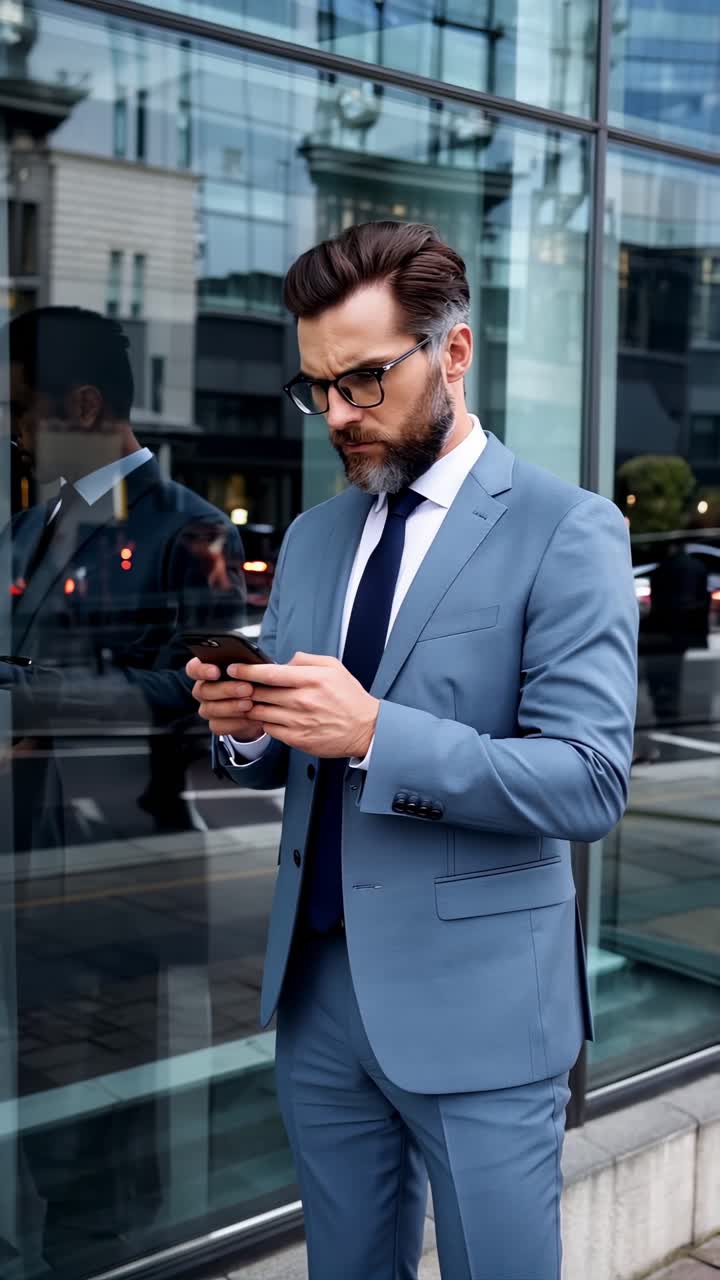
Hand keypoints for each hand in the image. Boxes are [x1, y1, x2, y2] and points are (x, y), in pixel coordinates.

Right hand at [186, 656, 264, 739]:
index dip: (202, 670)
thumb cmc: (255, 679)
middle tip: (247, 689)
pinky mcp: (216, 724)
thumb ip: (246, 664)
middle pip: (203, 690)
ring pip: (210, 709)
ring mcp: (207, 708)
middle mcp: (203, 689)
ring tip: (250, 704)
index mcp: (207, 670)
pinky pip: (219, 726)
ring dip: (232, 707)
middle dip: (226, 690)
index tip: (216, 672)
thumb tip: (249, 663)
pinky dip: (237, 723)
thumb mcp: (253, 668)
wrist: (263, 704)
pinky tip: (251, 719)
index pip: (194, 668)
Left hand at [227, 652, 378, 758]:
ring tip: (249, 700)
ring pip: (261, 712)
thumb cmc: (349, 697)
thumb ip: (305, 660)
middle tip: (236, 684)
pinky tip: (267, 716)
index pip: (270, 673)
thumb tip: (283, 662)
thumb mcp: (333, 667)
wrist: (365, 729)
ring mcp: (299, 722)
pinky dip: (264, 721)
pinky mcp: (297, 739)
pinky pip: (269, 729)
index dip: (247, 670)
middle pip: (261, 693)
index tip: (234, 668)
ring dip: (251, 706)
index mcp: (311, 680)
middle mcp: (303, 701)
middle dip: (244, 688)